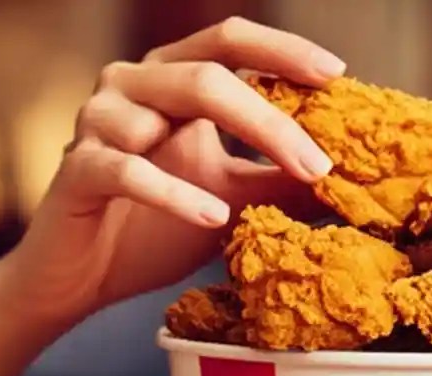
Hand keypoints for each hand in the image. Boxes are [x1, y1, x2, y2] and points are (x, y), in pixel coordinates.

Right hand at [0, 17, 343, 326]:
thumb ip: (283, 180)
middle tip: (323, 164)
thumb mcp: (235, 197)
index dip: (281, 51)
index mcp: (170, 79)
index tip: (336, 76)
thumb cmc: (155, 227)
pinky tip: (214, 217)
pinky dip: (175, 194)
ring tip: (288, 187)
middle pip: (208, 77)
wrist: (81, 277)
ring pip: (167, 113)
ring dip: (234, 149)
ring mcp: (98, 123)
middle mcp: (131, 86)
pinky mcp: (77, 169)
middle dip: (273, 121)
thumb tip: (354, 178)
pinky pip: (127, 169)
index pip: (229, 42)